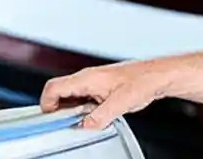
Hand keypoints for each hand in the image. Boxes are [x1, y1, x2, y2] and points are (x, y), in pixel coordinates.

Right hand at [40, 62, 168, 130]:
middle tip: (65, 124)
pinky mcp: (101, 88)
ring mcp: (94, 82)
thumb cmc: (143, 80)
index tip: (49, 120)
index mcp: (88, 77)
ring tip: (81, 122)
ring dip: (71, 111)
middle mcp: (88, 78)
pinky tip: (93, 117)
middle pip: (59, 93)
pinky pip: (82, 99)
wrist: (157, 76)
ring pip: (71, 97)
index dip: (46, 105)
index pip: (53, 87)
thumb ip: (100, 117)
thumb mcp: (120, 103)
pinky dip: (82, 110)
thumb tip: (85, 126)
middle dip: (58, 110)